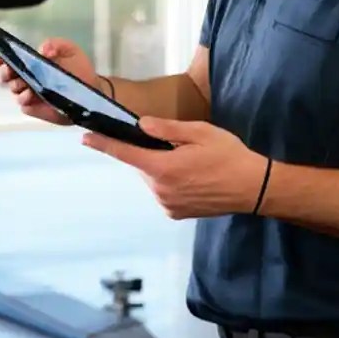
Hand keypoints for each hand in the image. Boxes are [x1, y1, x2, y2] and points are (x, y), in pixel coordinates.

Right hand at [0, 37, 98, 125]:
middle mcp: (26, 78)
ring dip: (15, 85)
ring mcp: (29, 94)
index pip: (8, 59)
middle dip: (3, 72)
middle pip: (5, 75)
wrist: (92, 88)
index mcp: (30, 62)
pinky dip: (25, 99)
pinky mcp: (35, 108)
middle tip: (8, 71)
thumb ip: (55, 44)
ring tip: (24, 83)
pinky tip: (31, 95)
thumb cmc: (78, 67)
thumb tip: (43, 49)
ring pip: (13, 90)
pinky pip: (23, 104)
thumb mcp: (69, 49)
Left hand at [83, 117, 268, 219]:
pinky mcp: (175, 213)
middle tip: (175, 145)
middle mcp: (161, 190)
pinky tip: (191, 177)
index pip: (125, 154)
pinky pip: (162, 191)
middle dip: (148, 152)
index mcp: (164, 168)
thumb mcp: (200, 133)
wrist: (254, 188)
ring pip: (151, 178)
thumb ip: (167, 129)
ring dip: (160, 167)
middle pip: (141, 165)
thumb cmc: (229, 155)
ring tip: (189, 162)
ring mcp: (168, 204)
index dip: (104, 144)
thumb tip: (140, 124)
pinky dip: (169, 181)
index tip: (85, 138)